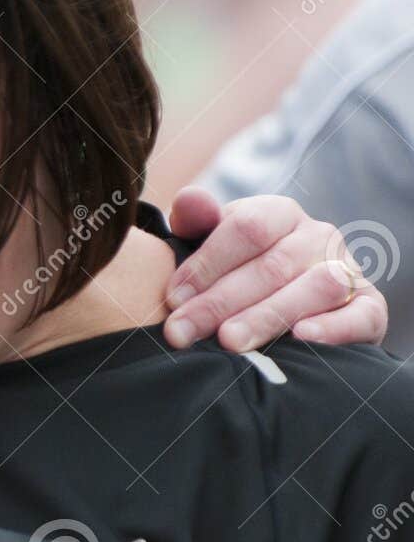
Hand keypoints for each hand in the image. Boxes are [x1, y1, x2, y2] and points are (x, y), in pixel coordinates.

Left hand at [162, 188, 387, 350]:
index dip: (206, 263)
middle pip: (272, 265)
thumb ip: (197, 221)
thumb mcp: (211, 241)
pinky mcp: (370, 308)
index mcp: (279, 214)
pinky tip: (300, 337)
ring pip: (315, 287)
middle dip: (219, 302)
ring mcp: (347, 270)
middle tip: (181, 332)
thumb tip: (187, 200)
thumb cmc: (235, 271)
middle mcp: (318, 237)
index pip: (247, 228)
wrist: (284, 303)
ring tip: (229, 341)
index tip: (172, 298)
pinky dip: (334, 327)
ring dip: (268, 315)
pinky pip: (361, 315)